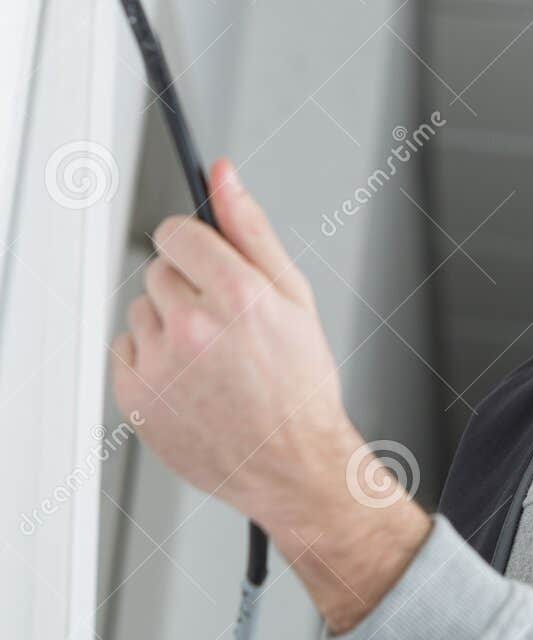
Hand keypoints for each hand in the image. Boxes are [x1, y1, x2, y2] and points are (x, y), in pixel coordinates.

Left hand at [111, 157, 358, 530]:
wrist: (291, 465)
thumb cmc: (299, 387)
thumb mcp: (294, 298)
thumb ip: (251, 230)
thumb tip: (222, 174)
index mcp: (237, 293)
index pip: (178, 232)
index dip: (195, 248)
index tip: (207, 266)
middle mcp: (193, 326)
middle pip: (159, 271)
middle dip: (188, 291)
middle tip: (225, 329)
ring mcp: (160, 364)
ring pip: (142, 311)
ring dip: (168, 327)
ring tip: (210, 361)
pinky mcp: (136, 397)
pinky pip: (125, 351)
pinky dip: (150, 362)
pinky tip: (189, 382)